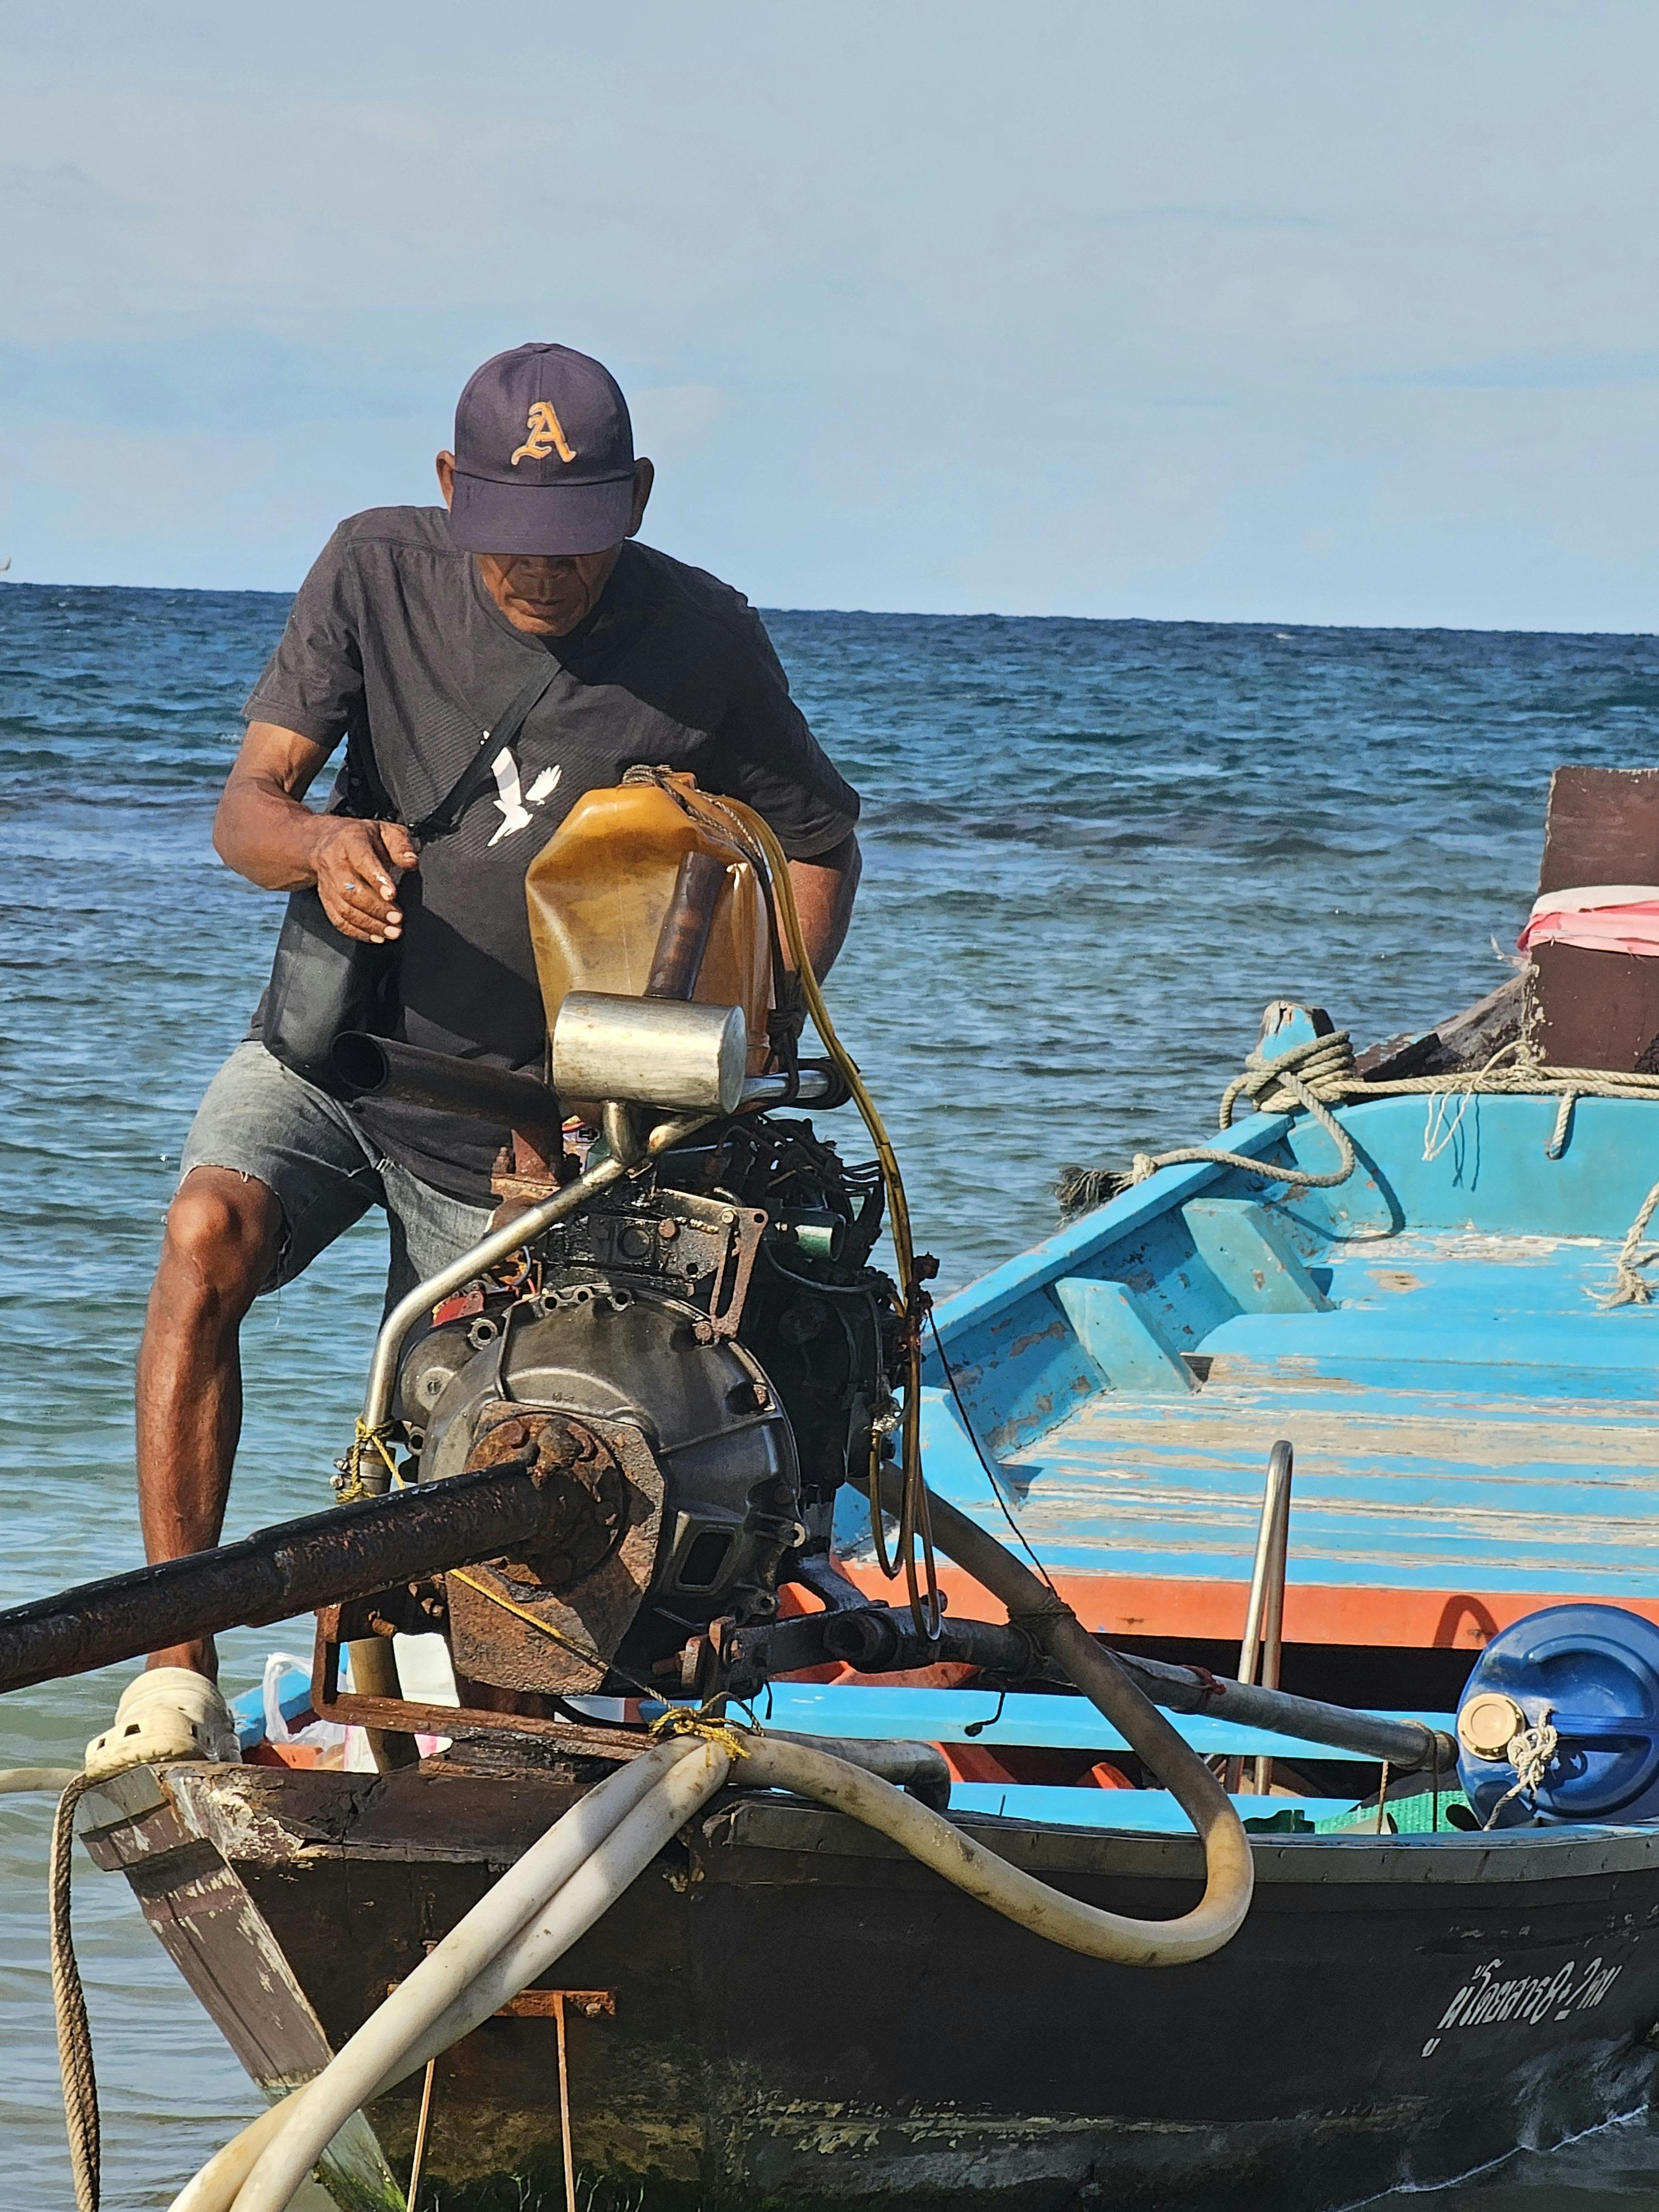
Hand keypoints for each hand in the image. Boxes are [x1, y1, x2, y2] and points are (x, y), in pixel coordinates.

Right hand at [310, 818, 418, 942]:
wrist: (326, 841)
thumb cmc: (362, 838)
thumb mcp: (386, 830)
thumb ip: (400, 845)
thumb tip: (411, 861)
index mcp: (351, 840)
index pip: (362, 860)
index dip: (376, 879)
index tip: (392, 894)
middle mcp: (335, 863)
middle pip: (350, 890)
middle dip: (376, 908)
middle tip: (397, 919)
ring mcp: (328, 883)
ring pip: (344, 908)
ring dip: (369, 924)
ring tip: (391, 932)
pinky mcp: (326, 899)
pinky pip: (338, 919)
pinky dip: (357, 932)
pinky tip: (376, 936)